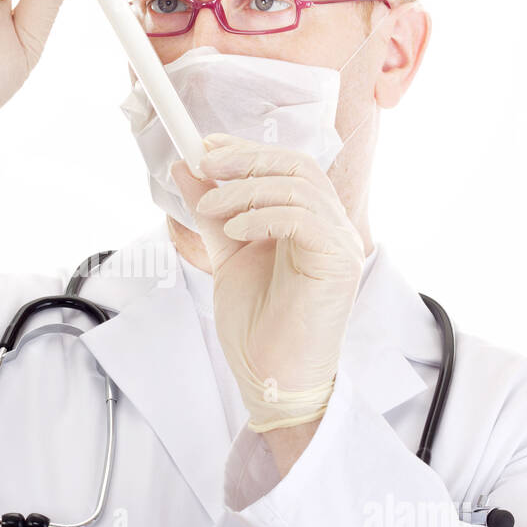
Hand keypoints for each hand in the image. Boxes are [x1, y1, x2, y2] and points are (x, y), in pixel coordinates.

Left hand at [171, 133, 365, 432]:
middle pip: (296, 165)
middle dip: (244, 158)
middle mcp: (331, 227)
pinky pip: (303, 217)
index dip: (245, 149)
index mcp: (309, 223)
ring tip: (208, 209)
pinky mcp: (339, 263)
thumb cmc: (256, 329)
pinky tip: (235, 232)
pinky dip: (263, 215)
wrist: (270, 380)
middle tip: (203, 163)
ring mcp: (340, 244)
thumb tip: (186, 168)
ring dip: (245, 189)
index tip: (204, 146)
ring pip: (298, 186)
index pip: (286, 166)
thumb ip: (212, 214)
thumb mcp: (226, 257)